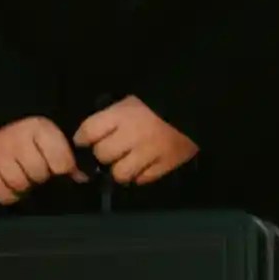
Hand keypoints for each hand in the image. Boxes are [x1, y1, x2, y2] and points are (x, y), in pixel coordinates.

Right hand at [0, 117, 86, 204]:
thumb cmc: (22, 121)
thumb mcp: (48, 128)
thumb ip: (66, 151)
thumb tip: (80, 176)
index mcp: (38, 127)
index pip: (61, 163)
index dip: (62, 166)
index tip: (58, 164)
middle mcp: (16, 140)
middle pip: (39, 175)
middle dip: (40, 173)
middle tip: (35, 165)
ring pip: (19, 185)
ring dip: (23, 183)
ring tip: (22, 172)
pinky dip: (6, 193)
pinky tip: (9, 183)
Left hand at [74, 96, 198, 185]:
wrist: (196, 105)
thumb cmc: (160, 99)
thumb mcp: (131, 100)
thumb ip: (112, 116)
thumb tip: (89, 135)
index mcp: (123, 113)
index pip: (89, 131)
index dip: (82, 138)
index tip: (83, 141)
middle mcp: (133, 135)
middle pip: (103, 154)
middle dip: (103, 153)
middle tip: (110, 149)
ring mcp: (150, 153)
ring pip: (120, 173)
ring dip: (120, 169)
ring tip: (126, 162)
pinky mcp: (166, 165)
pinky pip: (142, 180)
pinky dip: (140, 175)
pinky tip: (143, 165)